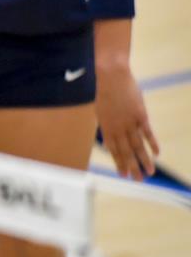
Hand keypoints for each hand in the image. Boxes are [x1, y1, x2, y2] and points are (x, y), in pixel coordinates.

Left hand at [97, 62, 158, 179]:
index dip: (119, 162)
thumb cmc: (104, 91)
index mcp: (106, 127)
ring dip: (144, 160)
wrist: (111, 76)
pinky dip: (152, 143)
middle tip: (137, 180)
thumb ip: (106, 126)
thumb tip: (108, 142)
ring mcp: (129, 122)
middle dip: (132, 167)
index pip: (113, 149)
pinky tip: (156, 154)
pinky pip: (147, 132)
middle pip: (126, 151)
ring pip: (138, 145)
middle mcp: (117, 127)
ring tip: (149, 173)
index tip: (123, 174)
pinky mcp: (140, 115)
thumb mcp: (100, 110)